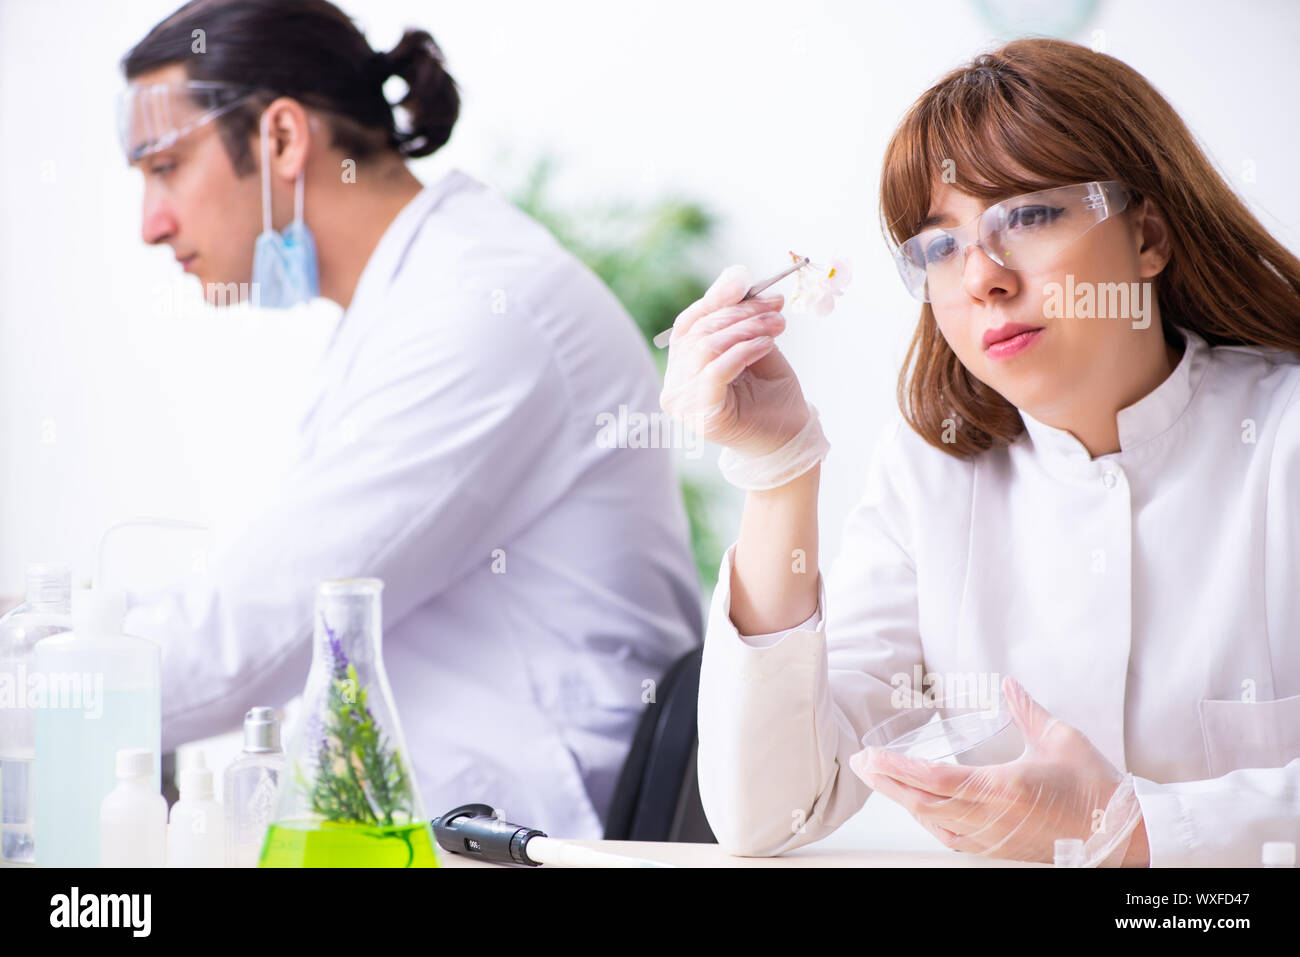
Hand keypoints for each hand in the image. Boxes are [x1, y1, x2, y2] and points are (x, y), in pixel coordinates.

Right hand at [659, 265, 810, 456]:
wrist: (789, 438)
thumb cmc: (770, 394)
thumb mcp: (754, 344)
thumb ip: (739, 317)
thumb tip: (734, 274)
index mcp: (682, 366)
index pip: (689, 323)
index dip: (717, 299)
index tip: (748, 282)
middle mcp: (675, 384)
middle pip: (699, 332)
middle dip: (740, 313)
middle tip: (774, 307)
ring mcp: (684, 402)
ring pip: (707, 348)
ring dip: (745, 330)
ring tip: (776, 326)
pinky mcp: (702, 414)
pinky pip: (716, 371)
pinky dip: (742, 351)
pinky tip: (765, 344)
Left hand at [849, 675, 1144, 865]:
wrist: (1123, 837)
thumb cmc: (1098, 791)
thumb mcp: (1062, 740)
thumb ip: (1027, 710)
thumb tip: (1009, 685)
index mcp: (1003, 790)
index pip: (936, 780)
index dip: (897, 769)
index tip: (871, 756)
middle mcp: (991, 819)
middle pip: (922, 803)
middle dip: (886, 783)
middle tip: (860, 764)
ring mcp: (993, 838)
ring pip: (932, 822)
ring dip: (902, 800)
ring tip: (880, 780)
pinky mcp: (999, 850)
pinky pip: (951, 837)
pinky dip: (927, 820)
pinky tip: (918, 807)